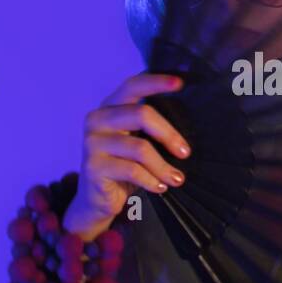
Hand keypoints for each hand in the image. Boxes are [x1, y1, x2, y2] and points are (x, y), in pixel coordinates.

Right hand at [63, 71, 190, 240]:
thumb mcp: (137, 141)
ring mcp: (92, 143)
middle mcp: (97, 119)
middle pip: (141, 114)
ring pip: (140, 147)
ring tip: (176, 179)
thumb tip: (188, 119)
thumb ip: (151, 126)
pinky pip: (132, 170)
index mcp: (110, 107)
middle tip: (185, 152)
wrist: (97, 200)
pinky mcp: (92, 166)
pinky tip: (159, 187)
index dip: (156, 82)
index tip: (180, 83)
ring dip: (163, 166)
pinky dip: (151, 180)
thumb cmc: (124, 166)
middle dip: (169, 134)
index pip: (133, 86)